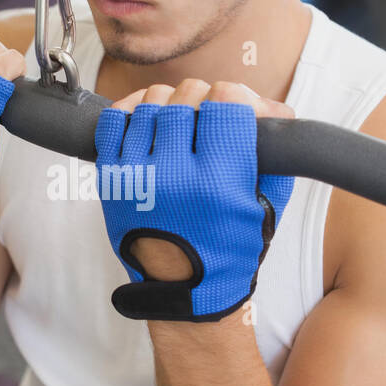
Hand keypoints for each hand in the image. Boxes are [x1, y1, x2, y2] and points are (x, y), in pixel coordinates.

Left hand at [94, 79, 295, 321]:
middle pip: (188, 95)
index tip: (239, 108)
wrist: (183, 290)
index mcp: (218, 182)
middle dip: (206, 99)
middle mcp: (173, 176)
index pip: (226, 100)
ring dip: (172, 103)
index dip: (237, 96)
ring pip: (153, 100)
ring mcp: (136, 175)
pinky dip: (133, 109)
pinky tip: (149, 120)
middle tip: (212, 118)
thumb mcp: (265, 202)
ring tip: (182, 125)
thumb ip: (275, 150)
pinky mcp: (110, 178)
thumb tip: (275, 106)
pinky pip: (115, 118)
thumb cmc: (230, 247)